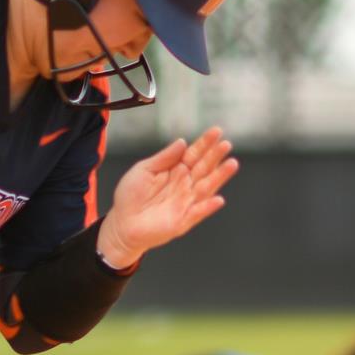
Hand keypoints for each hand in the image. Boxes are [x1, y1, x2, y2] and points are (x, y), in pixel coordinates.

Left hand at [97, 127, 237, 268]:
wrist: (122, 223)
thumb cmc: (131, 196)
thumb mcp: (144, 170)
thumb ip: (164, 157)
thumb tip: (182, 142)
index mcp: (176, 170)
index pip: (194, 154)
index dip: (205, 143)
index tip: (217, 131)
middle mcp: (185, 184)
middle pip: (204, 168)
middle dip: (215, 156)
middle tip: (226, 144)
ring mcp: (186, 202)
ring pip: (206, 187)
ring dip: (220, 177)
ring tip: (232, 164)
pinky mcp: (183, 220)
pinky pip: (198, 213)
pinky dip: (208, 207)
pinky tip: (219, 199)